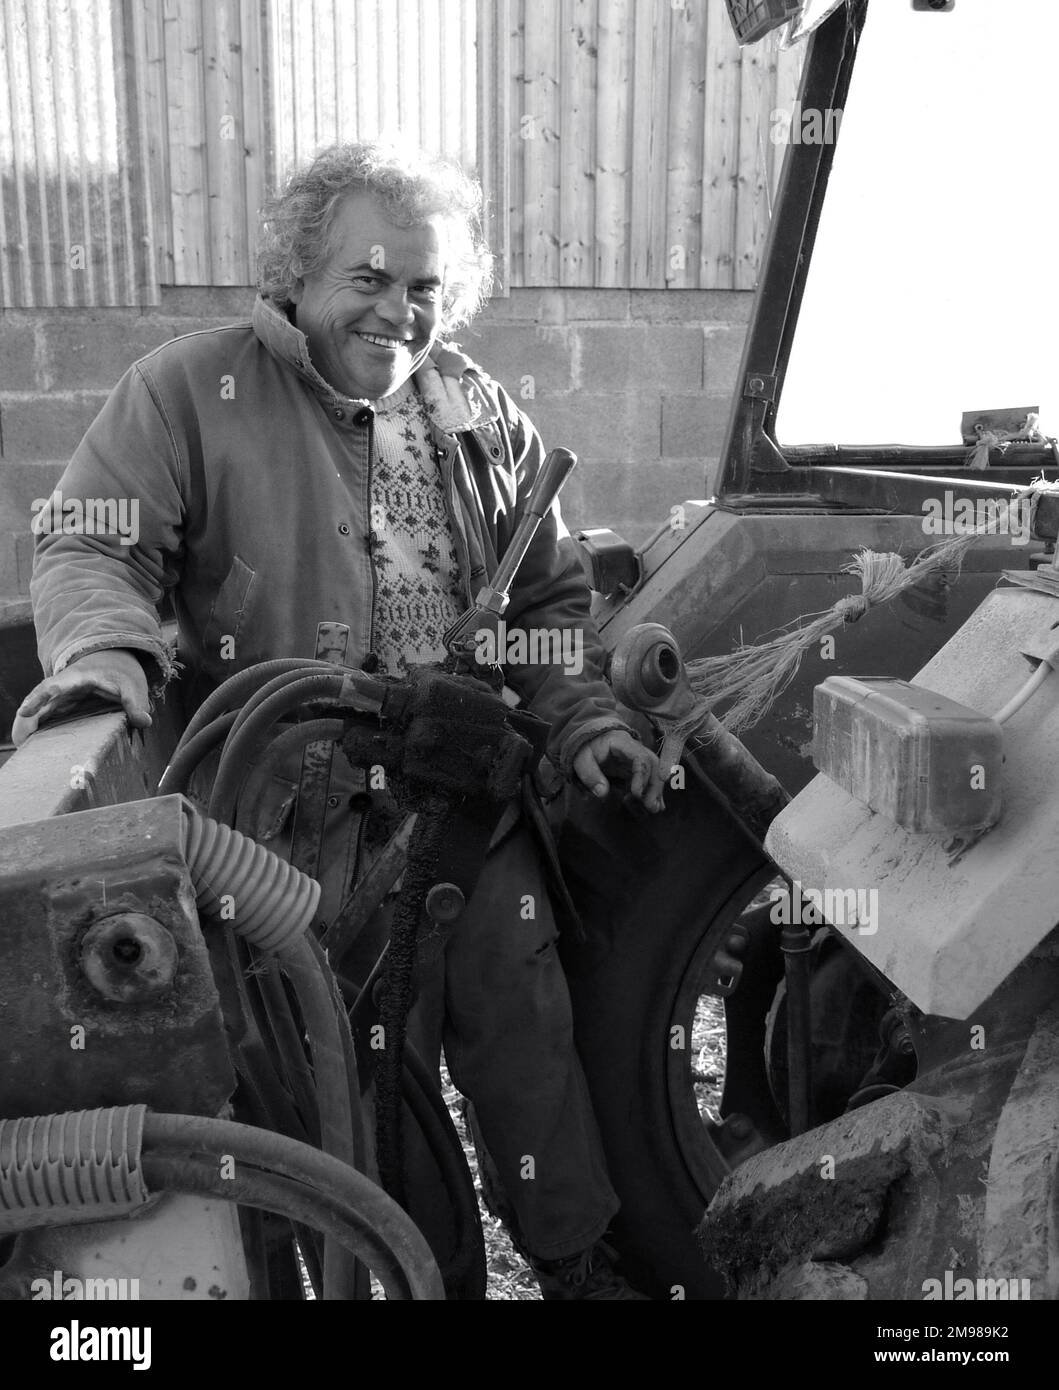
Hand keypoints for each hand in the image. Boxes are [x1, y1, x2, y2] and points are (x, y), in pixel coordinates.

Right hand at [12, 650, 150, 746]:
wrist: (115, 662)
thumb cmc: (121, 672)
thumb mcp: (132, 685)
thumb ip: (136, 703)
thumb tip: (145, 721)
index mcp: (78, 677)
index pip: (54, 687)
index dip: (39, 698)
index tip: (24, 710)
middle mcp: (63, 688)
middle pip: (39, 702)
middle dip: (26, 720)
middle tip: (20, 740)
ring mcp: (61, 698)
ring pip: (39, 712)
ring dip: (28, 728)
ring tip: (23, 749)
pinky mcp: (61, 708)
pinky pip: (45, 719)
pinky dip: (37, 731)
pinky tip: (32, 748)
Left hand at [572, 730, 664, 812]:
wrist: (589, 741)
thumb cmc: (585, 748)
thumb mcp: (581, 759)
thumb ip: (589, 775)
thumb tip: (602, 793)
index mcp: (622, 743)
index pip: (640, 757)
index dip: (641, 776)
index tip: (636, 793)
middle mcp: (634, 749)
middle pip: (652, 764)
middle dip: (653, 785)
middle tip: (650, 805)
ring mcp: (636, 759)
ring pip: (654, 772)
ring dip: (655, 791)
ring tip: (654, 809)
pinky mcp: (635, 769)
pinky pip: (647, 779)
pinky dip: (651, 792)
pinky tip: (654, 805)